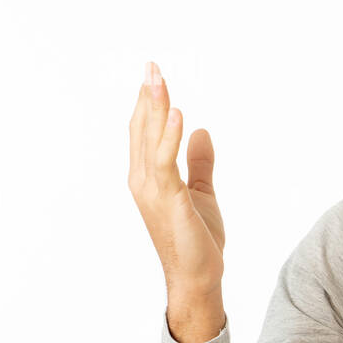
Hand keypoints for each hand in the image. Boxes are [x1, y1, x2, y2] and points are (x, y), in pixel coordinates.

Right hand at [128, 61, 225, 296]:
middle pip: (141, 130)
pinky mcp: (169, 199)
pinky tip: (179, 115)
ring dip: (155, 108)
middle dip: (147, 97)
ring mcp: (152, 191)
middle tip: (151, 65)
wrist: (198, 276)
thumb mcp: (201, 192)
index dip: (148, 104)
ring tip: (159, 79)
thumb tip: (202, 132)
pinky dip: (170, 137)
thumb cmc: (197, 239)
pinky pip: (166, 162)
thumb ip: (199, 162)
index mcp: (148, 178)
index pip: (143, 132)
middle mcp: (142, 181)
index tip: (154, 76)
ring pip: (150, 140)